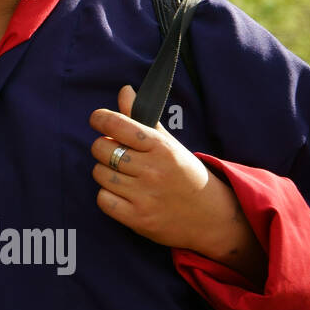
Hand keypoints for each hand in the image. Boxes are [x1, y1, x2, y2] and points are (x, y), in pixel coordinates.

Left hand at [89, 85, 265, 280]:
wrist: (212, 217)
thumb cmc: (185, 174)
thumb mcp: (169, 143)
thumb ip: (143, 118)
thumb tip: (124, 91)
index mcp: (161, 147)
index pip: (117, 124)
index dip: (100, 119)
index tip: (98, 120)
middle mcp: (153, 170)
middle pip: (101, 149)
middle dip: (103, 149)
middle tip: (117, 154)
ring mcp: (145, 196)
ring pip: (99, 173)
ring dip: (105, 173)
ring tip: (124, 176)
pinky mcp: (138, 219)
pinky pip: (102, 200)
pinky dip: (107, 197)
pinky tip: (123, 195)